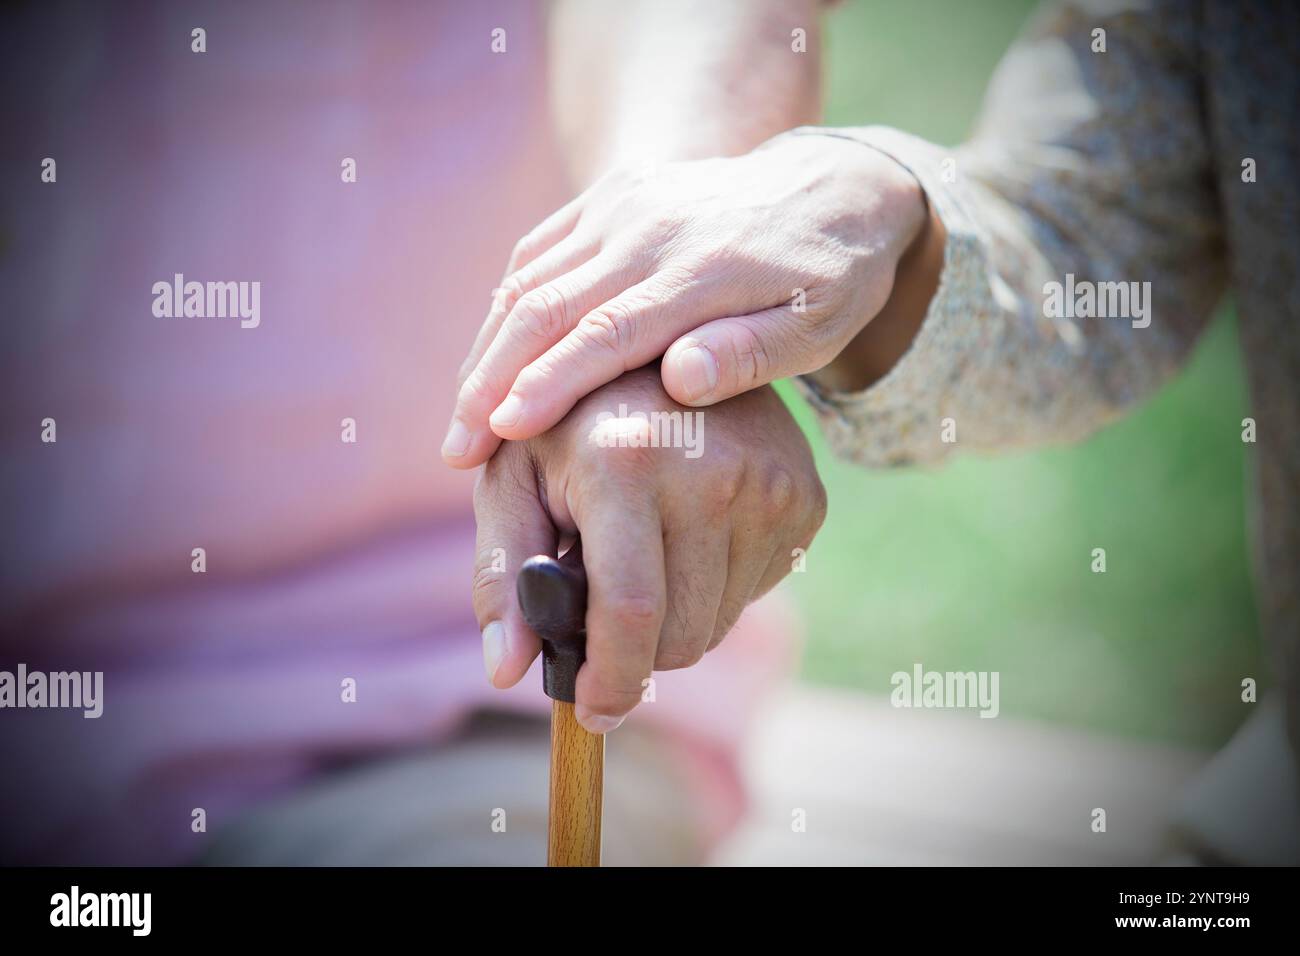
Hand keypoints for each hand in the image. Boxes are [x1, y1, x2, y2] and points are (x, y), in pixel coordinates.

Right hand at [443, 131, 925, 467]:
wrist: (830, 186)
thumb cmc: (828, 278)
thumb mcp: (819, 326)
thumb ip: (750, 354)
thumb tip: (676, 381)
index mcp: (701, 268)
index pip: (606, 332)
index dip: (548, 385)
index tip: (500, 434)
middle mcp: (649, 226)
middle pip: (546, 306)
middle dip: (490, 380)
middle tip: (457, 449)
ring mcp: (623, 204)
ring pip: (528, 280)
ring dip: (486, 351)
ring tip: (461, 420)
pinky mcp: (610, 195)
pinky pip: (538, 251)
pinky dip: (504, 307)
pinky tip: (487, 358)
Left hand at [471, 366, 824, 732]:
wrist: (667, 347)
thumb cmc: (569, 421)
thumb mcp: (513, 477)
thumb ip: (501, 574)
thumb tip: (507, 670)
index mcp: (626, 462)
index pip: (630, 613)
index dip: (610, 681)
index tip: (591, 710)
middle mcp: (712, 471)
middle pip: (679, 636)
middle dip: (635, 653)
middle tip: (604, 617)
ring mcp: (770, 484)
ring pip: (719, 623)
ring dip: (675, 618)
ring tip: (645, 555)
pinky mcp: (806, 496)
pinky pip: (757, 591)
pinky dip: (717, 586)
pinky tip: (690, 533)